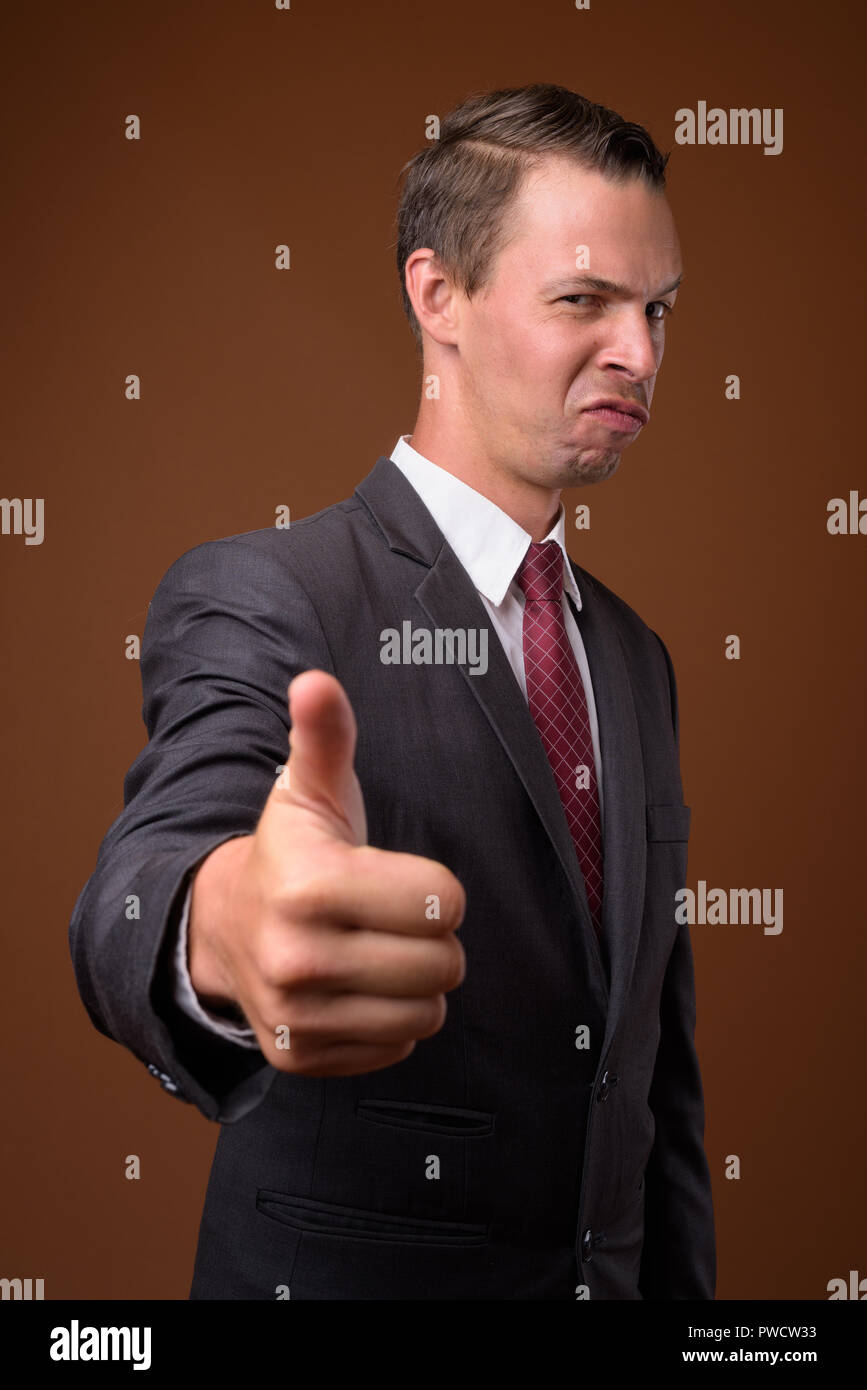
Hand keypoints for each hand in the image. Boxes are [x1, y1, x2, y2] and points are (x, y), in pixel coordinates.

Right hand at [187, 670, 466, 1075]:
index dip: (434, 886)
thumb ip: (325, 736)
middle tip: (391, 917)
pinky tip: (358, 989)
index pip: (443, 901)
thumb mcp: (308, 790)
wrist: (222, 927)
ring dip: (417, 981)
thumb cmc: (289, 853)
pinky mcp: (303, 1057)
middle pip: (443, 962)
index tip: (397, 877)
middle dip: (432, 936)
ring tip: (378, 951)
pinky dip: (391, 1020)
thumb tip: (316, 682)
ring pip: (427, 1012)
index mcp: (312, 886)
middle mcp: (299, 960)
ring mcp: (299, 1017)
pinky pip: (398, 1047)